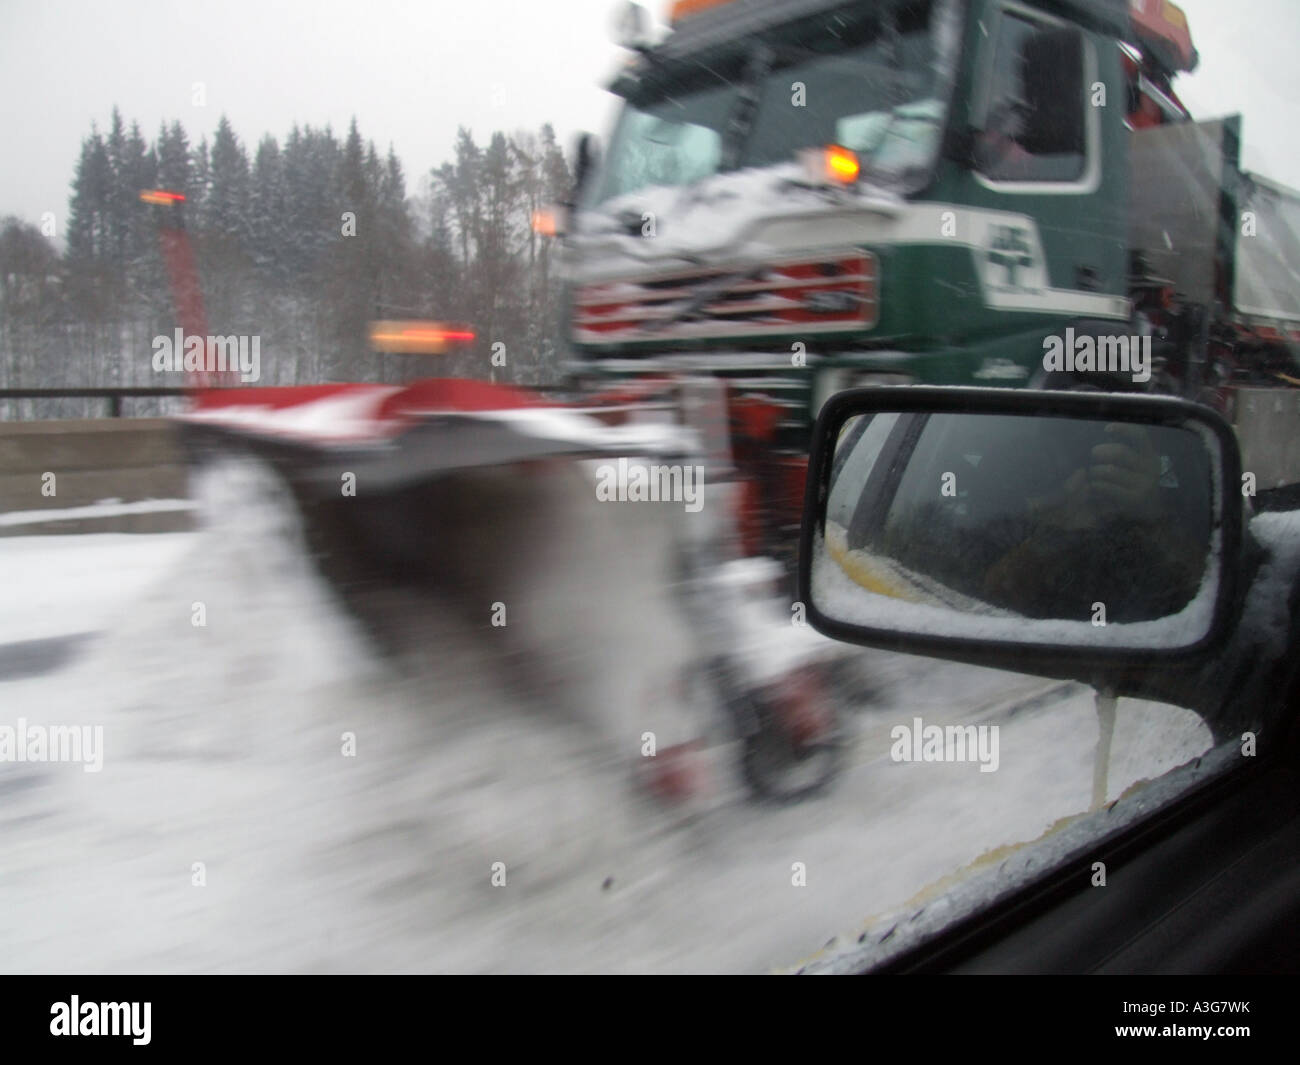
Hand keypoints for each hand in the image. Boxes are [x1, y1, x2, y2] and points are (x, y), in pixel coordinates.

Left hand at [1029, 423, 1161, 529]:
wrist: (1150, 510)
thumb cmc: (1134, 481)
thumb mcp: (1136, 464)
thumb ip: (1123, 453)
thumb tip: (1103, 435)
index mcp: (1149, 455)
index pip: (1139, 435)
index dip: (1124, 429)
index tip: (1107, 429)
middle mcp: (1149, 467)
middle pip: (1119, 452)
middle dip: (1100, 452)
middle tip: (1093, 456)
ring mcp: (1144, 483)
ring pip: (1110, 470)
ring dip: (1095, 471)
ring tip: (1093, 474)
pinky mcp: (1135, 498)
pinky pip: (1107, 487)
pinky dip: (1096, 485)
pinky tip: (1094, 486)